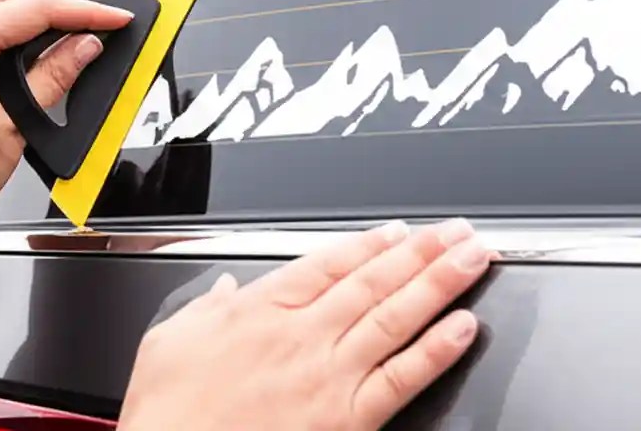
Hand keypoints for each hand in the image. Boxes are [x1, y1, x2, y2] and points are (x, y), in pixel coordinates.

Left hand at [0, 0, 133, 240]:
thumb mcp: (14, 126)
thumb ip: (54, 77)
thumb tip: (86, 46)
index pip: (37, 9)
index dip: (85, 13)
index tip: (117, 20)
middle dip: (54, 0)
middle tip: (85, 30)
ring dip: (27, 11)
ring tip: (59, 42)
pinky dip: (4, 28)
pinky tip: (25, 56)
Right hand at [119, 218, 492, 430]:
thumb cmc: (168, 414)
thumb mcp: (169, 343)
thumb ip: (203, 308)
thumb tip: (222, 291)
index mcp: (263, 310)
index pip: (330, 263)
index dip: (371, 243)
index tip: (399, 230)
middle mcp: (304, 335)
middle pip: (374, 280)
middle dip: (422, 250)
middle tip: (457, 230)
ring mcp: (330, 374)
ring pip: (396, 316)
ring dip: (440, 282)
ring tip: (472, 259)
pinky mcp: (347, 417)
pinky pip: (401, 377)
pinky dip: (435, 350)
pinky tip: (462, 327)